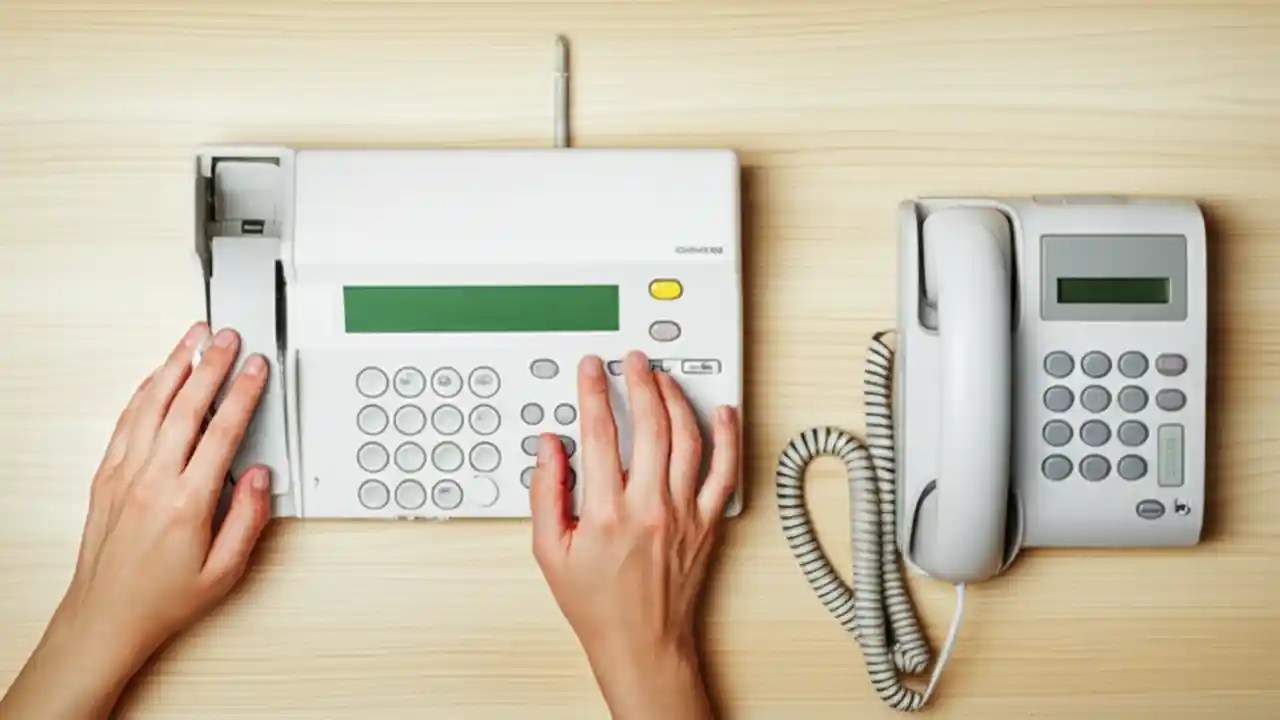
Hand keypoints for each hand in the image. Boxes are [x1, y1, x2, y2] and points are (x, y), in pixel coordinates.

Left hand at [1, 323, 272, 719]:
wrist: (106, 617)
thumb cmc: (163, 598)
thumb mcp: (226, 571)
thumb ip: (249, 519)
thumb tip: (259, 476)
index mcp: (186, 502)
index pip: (222, 431)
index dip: (243, 393)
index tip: (256, 368)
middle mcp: (151, 481)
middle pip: (185, 406)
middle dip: (210, 364)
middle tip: (226, 336)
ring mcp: (124, 475)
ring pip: (151, 405)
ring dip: (174, 366)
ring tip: (191, 339)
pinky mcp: (106, 477)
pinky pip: (126, 421)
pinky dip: (145, 391)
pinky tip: (158, 377)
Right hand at [530, 351, 739, 719]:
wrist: (642, 642)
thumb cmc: (597, 603)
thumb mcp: (550, 551)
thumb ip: (546, 492)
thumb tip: (550, 446)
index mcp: (605, 513)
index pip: (599, 433)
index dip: (594, 392)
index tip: (591, 369)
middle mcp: (649, 508)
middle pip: (650, 426)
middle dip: (640, 382)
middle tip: (633, 361)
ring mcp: (683, 513)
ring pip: (687, 439)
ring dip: (676, 400)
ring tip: (663, 378)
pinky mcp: (707, 523)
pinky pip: (725, 471)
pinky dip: (727, 437)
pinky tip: (721, 413)